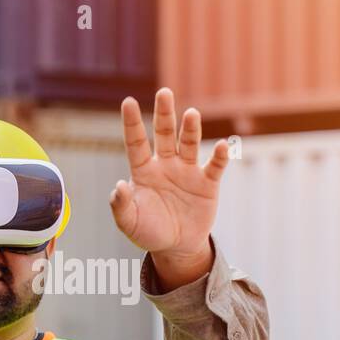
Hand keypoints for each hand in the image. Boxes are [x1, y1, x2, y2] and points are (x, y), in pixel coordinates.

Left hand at [112, 88, 228, 289]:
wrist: (177, 246)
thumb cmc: (149, 231)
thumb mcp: (130, 222)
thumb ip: (121, 206)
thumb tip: (118, 186)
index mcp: (144, 171)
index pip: (136, 143)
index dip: (132, 123)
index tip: (128, 102)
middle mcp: (166, 165)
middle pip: (164, 134)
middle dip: (164, 114)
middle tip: (164, 92)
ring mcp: (188, 172)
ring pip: (189, 144)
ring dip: (190, 129)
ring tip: (191, 114)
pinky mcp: (207, 184)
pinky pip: (214, 167)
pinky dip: (219, 156)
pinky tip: (221, 146)